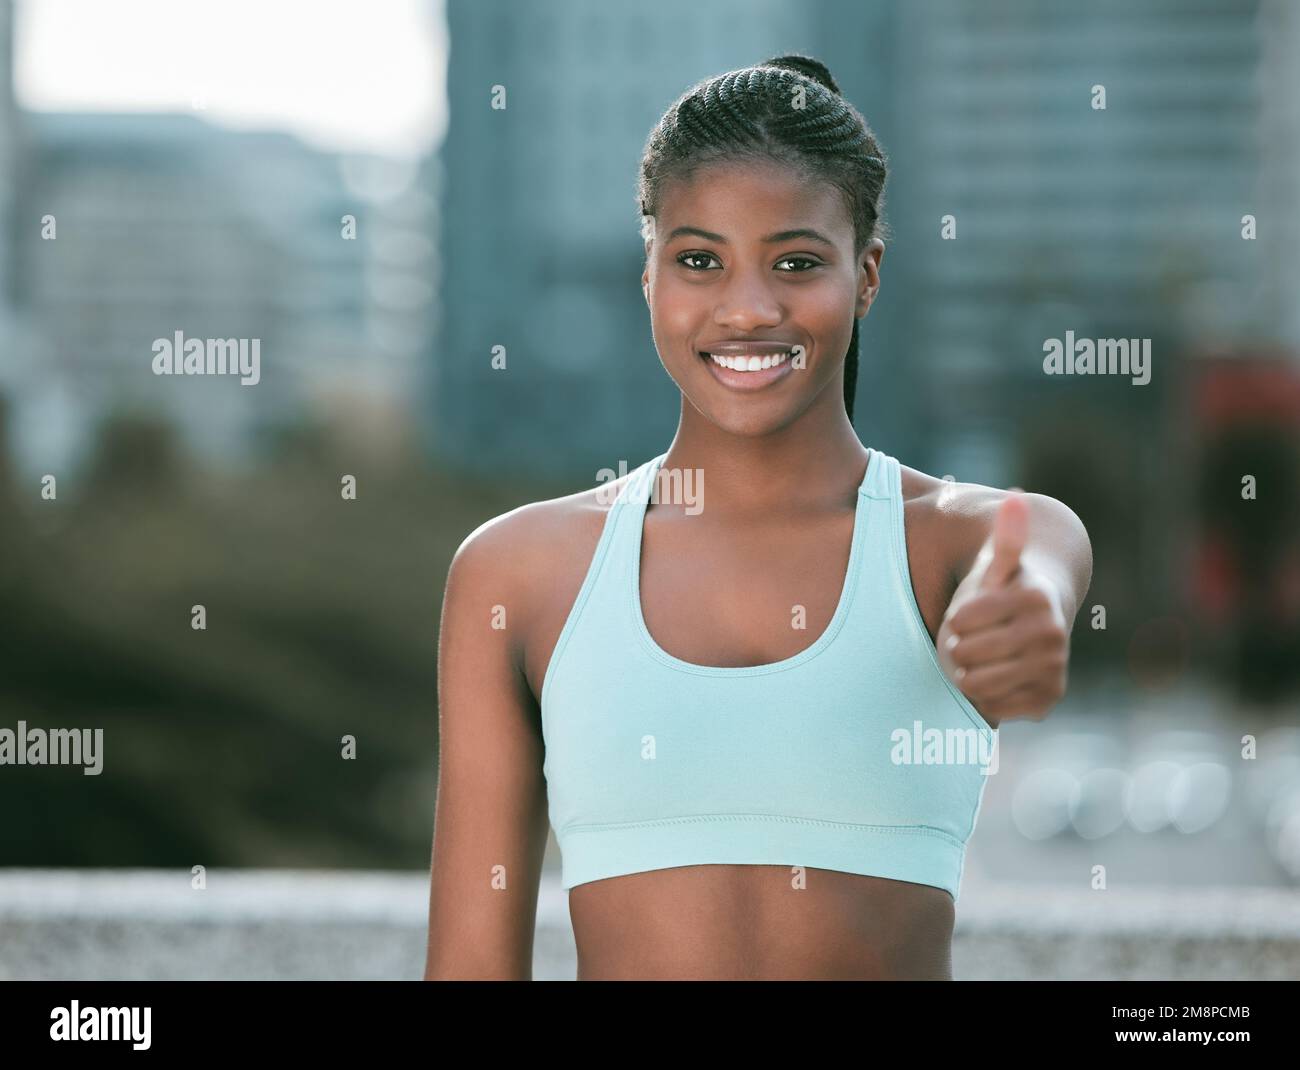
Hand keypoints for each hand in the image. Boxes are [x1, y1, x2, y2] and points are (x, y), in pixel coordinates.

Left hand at [935, 492, 1069, 727]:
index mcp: (1036, 599)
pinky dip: (984, 697)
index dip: (956, 618)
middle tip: (971, 639)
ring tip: (979, 658)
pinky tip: (996, 678)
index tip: (970, 613)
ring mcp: (1053, 671)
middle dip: (959, 646)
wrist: (1035, 633)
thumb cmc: (1003, 595)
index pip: (960, 620)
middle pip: (966, 654)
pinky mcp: (1046, 702)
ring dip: (966, 673)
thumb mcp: (999, 566)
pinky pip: (991, 707)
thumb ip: (1005, 536)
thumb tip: (1014, 498)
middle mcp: (1052, 635)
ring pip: (975, 683)